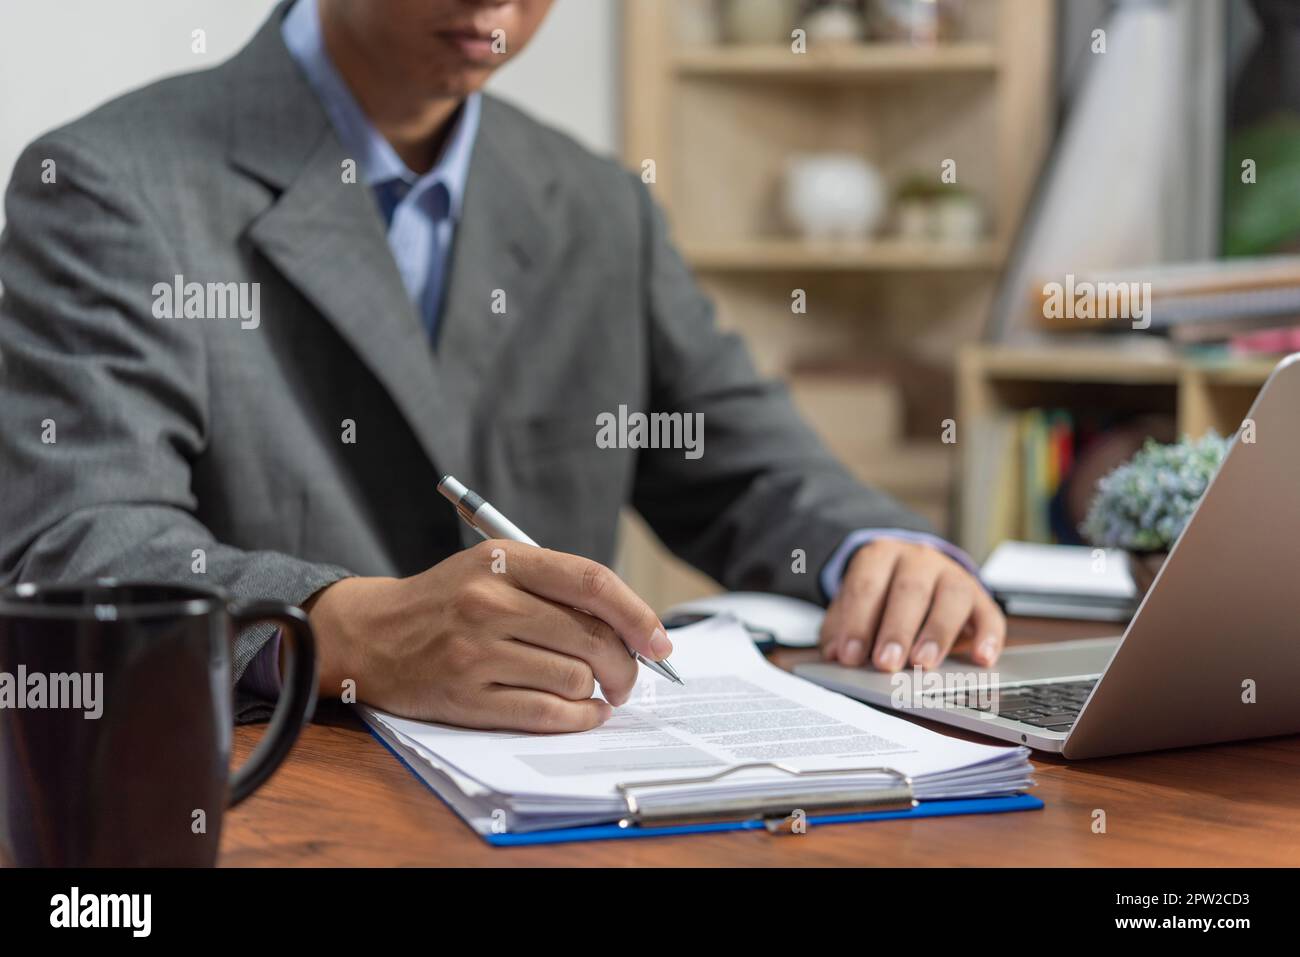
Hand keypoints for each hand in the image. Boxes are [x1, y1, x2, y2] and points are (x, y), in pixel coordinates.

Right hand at [304, 541, 672, 731]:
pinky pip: (545, 714)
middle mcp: (489, 602)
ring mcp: (475, 651)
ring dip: (597, 692)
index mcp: (504, 561)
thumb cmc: (450, 600)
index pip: (591, 582)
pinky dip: (577, 718)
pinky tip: (582, 712)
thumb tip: (633, 629)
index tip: (660, 641)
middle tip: (628, 676)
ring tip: (594, 691)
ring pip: (574, 678)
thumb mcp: (497, 568)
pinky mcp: (465, 697)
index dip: (637, 614)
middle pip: (590, 637)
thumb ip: (558, 588)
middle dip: (625, 664)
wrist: (373, 633)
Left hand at [818, 539, 1004, 672]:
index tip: (850, 656)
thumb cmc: (880, 594)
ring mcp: (953, 575)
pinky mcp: (980, 597)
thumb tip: (835, 657)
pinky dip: (989, 638)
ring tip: (924, 663)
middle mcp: (919, 559)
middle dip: (897, 630)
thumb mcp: (853, 605)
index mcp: (881, 555)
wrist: (912, 571)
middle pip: (911, 590)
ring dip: (938, 632)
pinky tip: (981, 659)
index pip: (868, 586)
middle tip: (885, 663)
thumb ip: (841, 628)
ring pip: (952, 596)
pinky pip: (990, 615)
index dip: (858, 622)